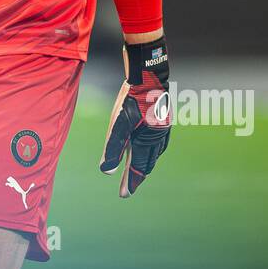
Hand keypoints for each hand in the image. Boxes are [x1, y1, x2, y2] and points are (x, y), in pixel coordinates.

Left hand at [99, 37, 170, 196]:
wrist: (148, 73)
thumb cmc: (132, 99)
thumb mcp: (119, 123)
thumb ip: (113, 147)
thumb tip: (106, 171)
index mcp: (148, 143)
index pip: (138, 169)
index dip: (130, 182)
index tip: (124, 195)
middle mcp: (158, 138)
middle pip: (147, 163)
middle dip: (137, 176)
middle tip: (128, 187)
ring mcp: (161, 128)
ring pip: (153, 152)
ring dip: (144, 163)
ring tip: (138, 170)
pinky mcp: (160, 118)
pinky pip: (156, 141)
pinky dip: (149, 149)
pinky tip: (146, 144)